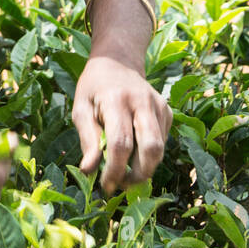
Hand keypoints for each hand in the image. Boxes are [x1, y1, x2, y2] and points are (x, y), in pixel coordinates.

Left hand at [73, 56, 171, 195]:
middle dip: (138, 175)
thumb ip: (87, 139)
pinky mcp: (167, 110)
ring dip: (145, 168)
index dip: (115, 171)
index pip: (121, 143)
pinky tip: (134, 148)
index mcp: (116, 99)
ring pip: (161, 148)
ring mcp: (158, 104)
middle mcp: (142, 101)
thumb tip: (88, 171)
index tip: (106, 186)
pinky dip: (149, 153)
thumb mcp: (81, 108)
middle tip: (121, 184)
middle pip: (151, 148)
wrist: (117, 61)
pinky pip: (162, 141)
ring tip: (126, 171)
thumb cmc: (94, 88)